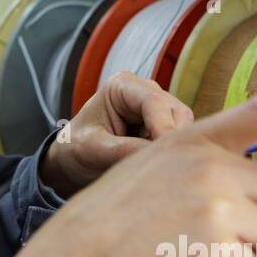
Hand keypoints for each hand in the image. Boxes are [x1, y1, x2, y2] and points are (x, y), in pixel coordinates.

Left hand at [39, 72, 194, 197]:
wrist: (73, 158)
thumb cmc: (77, 148)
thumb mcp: (93, 149)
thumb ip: (122, 149)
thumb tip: (157, 155)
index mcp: (122, 85)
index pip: (154, 102)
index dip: (165, 129)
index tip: (167, 157)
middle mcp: (146, 90)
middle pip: (177, 113)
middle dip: (173, 141)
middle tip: (165, 170)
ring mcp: (159, 107)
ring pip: (184, 127)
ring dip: (175, 149)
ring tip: (157, 171)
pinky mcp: (166, 126)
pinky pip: (182, 140)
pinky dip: (175, 154)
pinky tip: (161, 170)